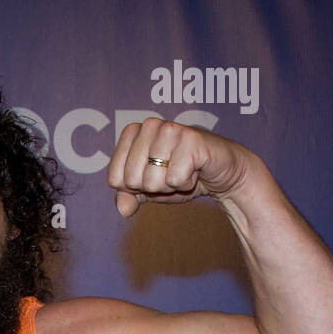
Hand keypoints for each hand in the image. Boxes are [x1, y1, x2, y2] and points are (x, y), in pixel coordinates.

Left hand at [107, 116, 254, 217]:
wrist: (218, 174)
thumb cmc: (180, 176)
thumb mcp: (148, 189)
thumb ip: (129, 196)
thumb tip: (123, 209)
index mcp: (132, 133)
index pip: (114, 178)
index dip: (134, 188)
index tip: (153, 176)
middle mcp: (149, 125)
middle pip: (132, 180)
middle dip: (152, 188)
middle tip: (170, 174)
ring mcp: (170, 129)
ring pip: (152, 181)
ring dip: (170, 186)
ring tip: (183, 170)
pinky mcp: (191, 139)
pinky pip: (174, 180)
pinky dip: (186, 184)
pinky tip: (195, 170)